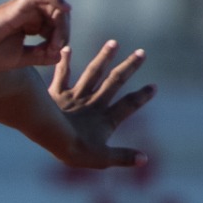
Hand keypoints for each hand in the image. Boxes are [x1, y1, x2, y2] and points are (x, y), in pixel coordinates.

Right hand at [0, 0, 69, 71]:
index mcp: (26, 22)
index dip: (60, 37)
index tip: (54, 53)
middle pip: (55, 13)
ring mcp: (20, 7)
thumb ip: (39, 56)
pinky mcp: (14, 7)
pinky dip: (54, 0)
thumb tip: (60, 55)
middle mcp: (25, 12)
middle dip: (63, 30)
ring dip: (60, 22)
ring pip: (51, 5)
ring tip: (57, 41)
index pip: (53, 23)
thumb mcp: (19, 58)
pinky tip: (65, 10)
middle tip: (56, 48)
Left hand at [49, 40, 154, 168]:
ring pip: (93, 72)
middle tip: (142, 52)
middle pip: (115, 82)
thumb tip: (145, 159)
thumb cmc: (75, 151)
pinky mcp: (57, 93)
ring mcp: (75, 96)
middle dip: (129, 67)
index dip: (142, 97)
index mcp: (105, 118)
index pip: (129, 105)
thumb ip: (123, 157)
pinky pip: (61, 74)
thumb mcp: (102, 158)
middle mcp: (93, 103)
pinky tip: (66, 48)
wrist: (49, 136)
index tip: (154, 86)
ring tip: (113, 43)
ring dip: (104, 57)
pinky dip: (64, 61)